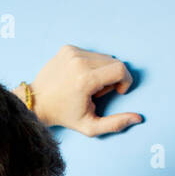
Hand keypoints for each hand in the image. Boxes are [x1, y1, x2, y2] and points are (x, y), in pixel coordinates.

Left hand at [24, 44, 141, 134]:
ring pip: (103, 57)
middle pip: (114, 62)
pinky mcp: (67, 48)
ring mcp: (71, 52)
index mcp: (85, 79)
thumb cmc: (64, 116)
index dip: (125, 81)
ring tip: (87, 86)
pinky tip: (79, 77)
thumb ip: (115, 124)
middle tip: (97, 92)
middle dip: (112, 78)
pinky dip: (91, 65)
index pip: (120, 69)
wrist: (36, 102)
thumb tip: (138, 118)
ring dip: (102, 71)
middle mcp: (78, 61)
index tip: (118, 91)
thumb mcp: (90, 127)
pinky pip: (91, 53)